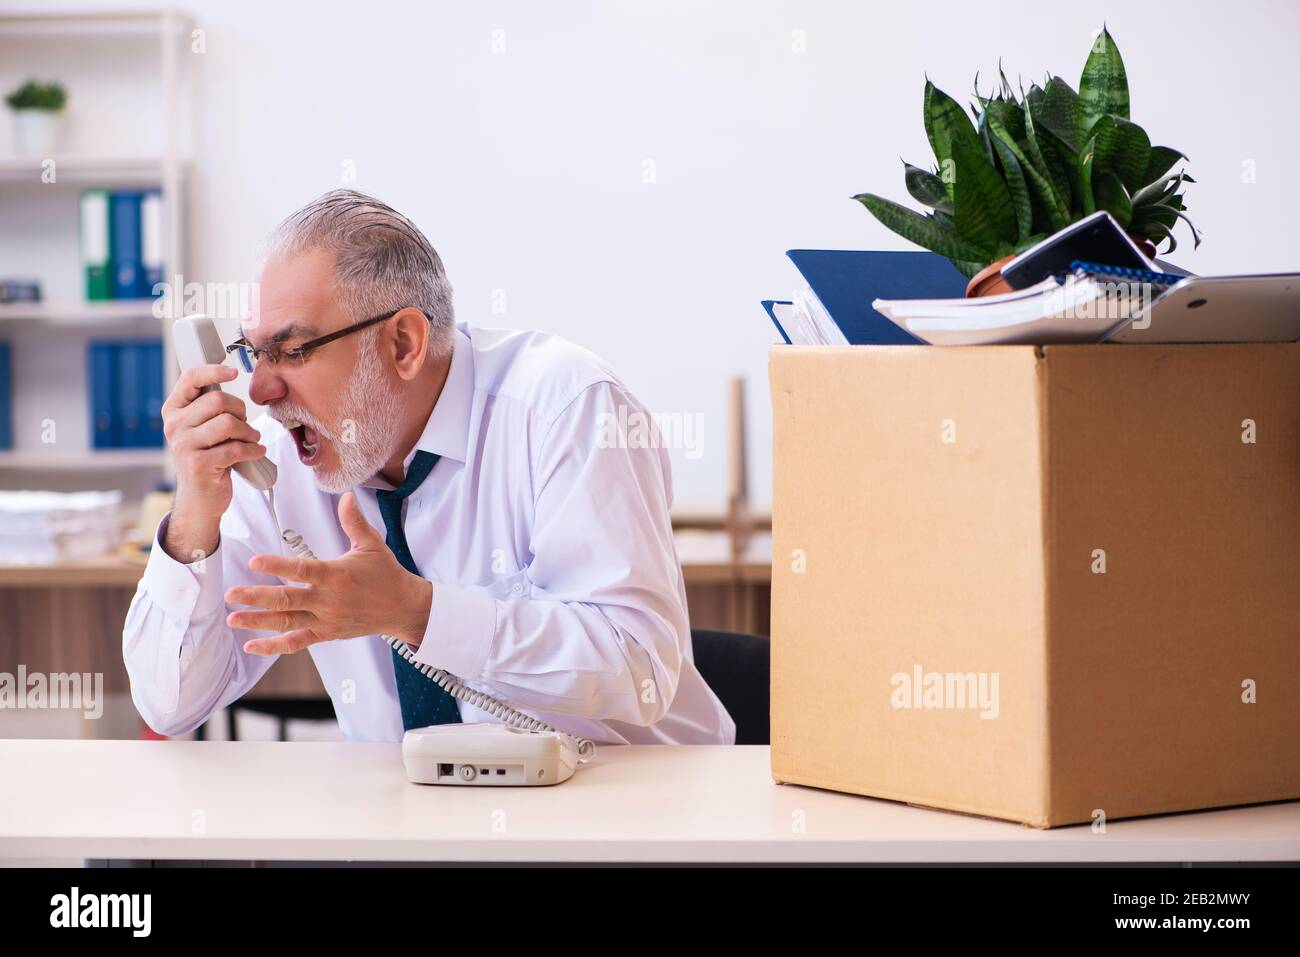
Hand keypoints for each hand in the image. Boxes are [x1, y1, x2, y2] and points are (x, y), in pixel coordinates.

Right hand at [161, 363, 265, 561]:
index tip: (233, 372)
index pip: (190, 378)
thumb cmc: (208, 458)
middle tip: (245, 426)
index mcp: (173, 411)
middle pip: (218, 401)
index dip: (214, 371)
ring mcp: (183, 445)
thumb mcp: (202, 429)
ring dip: (249, 432)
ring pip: (229, 423)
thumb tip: (229, 375)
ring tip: (250, 441)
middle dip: (241, 412)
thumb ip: (209, 406)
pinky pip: (236, 448)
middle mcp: (174, 426)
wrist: (200, 498)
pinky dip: (253, 450)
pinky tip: (255, 453)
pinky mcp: (198, 464)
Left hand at [226, 492, 432, 655]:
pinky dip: (274, 646)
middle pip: (286, 599)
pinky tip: (252, 645)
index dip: (276, 566)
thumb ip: (354, 521)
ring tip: (233, 618)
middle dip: (256, 597)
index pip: (301, 570)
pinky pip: (297, 642)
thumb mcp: (372, 544)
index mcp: (336, 575)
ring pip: (287, 622)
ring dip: (258, 621)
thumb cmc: (386, 574)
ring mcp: (325, 619)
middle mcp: (328, 600)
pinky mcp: (326, 634)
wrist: (403, 607)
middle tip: (231, 594)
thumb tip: (347, 497)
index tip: (254, 562)